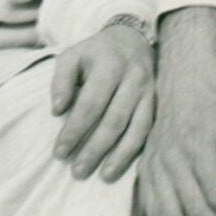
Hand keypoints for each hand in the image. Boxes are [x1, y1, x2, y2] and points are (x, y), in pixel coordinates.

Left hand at [48, 21, 154, 182]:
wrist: (132, 39)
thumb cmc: (95, 53)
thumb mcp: (72, 56)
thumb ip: (61, 81)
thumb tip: (57, 111)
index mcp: (109, 64)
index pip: (91, 103)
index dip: (75, 130)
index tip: (59, 152)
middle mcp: (133, 78)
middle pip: (114, 119)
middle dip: (95, 149)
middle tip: (77, 171)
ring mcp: (149, 91)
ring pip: (137, 127)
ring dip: (120, 155)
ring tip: (104, 176)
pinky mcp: (158, 101)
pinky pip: (149, 129)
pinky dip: (137, 149)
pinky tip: (125, 165)